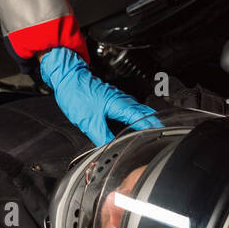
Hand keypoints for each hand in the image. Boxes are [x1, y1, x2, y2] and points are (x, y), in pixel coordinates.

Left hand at [39, 47, 163, 145]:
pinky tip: (130, 127)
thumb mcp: (89, 122)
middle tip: (161, 137)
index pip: (145, 119)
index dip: (154, 129)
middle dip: (154, 125)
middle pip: (145, 114)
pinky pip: (128, 111)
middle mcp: (123, 100)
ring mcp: (118, 99)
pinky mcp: (111, 99)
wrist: (66, 77)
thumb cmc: (76, 93)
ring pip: (137, 112)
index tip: (162, 138)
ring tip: (148, 134)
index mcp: (121, 105)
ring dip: (144, 122)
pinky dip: (134, 119)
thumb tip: (109, 150)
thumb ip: (102, 138)